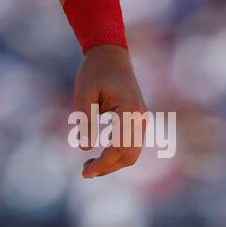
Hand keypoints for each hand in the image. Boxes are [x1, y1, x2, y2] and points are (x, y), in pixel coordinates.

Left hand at [73, 45, 146, 179]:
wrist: (110, 54)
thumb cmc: (95, 71)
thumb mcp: (84, 95)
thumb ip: (86, 122)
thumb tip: (86, 148)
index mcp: (129, 111)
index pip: (119, 148)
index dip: (103, 164)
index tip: (85, 172)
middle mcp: (140, 118)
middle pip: (129, 156)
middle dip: (108, 168)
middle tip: (85, 172)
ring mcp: (141, 119)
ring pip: (132, 153)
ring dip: (113, 163)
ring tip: (89, 166)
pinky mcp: (137, 120)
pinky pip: (131, 144)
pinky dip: (117, 154)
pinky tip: (99, 155)